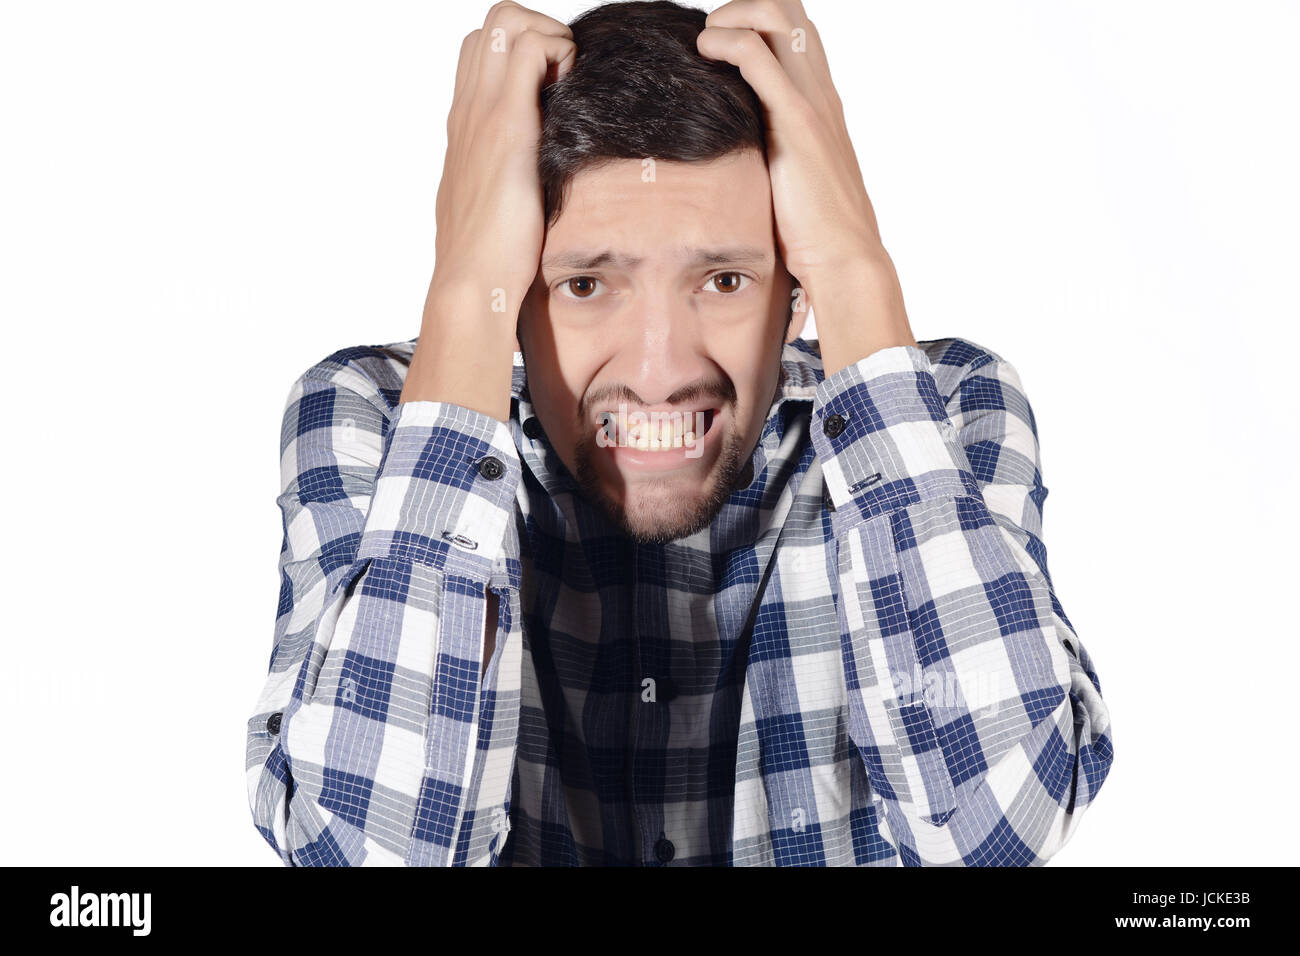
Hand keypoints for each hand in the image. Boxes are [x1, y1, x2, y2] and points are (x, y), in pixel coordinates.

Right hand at [403, 1, 575, 419]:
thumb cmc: (487, 259)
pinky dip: (560, 54)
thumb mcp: (492, 210)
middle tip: (563, 78)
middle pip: (491, 22)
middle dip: (538, 32)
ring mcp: (483, 113)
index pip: (481, 50)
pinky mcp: (507, 126)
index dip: (521, 49)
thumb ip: (504, 184)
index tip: (552, 88)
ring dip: (548, 36)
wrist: (471, 283)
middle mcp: (468, 111)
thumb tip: (528, 188)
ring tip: (568, 83)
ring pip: (505, 19)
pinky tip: (575, 95)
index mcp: (464, 129)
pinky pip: (532, 49)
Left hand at [696, 0, 915, 375]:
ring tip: (706, 41)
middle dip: (744, 6)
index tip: (722, 42)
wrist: (844, 259)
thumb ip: (771, 154)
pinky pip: (756, 55)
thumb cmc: (815, 233)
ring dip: (732, 14)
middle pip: (791, 9)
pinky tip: (702, 52)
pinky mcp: (795, 121)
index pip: (797, 31)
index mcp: (821, 102)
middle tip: (711, 37)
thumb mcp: (791, 179)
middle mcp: (821, 91)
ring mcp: (811, 102)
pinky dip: (724, 39)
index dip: (758, 18)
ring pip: (776, 15)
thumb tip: (736, 159)